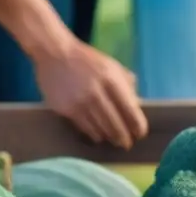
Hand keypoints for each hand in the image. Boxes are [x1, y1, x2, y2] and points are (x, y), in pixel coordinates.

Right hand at [32, 37, 147, 149]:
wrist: (54, 53)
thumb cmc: (88, 60)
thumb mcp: (113, 66)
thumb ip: (127, 85)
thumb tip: (137, 107)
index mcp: (112, 80)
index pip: (131, 111)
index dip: (138, 127)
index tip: (140, 134)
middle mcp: (97, 92)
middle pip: (116, 124)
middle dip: (124, 138)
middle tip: (127, 144)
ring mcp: (80, 102)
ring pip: (101, 129)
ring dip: (110, 137)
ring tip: (114, 140)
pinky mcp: (66, 109)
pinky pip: (85, 128)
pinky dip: (94, 134)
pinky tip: (98, 135)